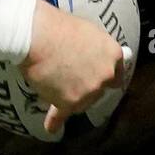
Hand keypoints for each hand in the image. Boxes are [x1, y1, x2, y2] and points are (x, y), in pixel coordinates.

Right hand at [20, 1, 130, 136]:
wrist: (38, 35)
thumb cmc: (59, 26)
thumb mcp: (88, 32)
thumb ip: (96, 49)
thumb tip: (93, 56)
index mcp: (113, 55)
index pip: (116, 76)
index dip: (105, 78)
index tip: (96, 78)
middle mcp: (105, 75)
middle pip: (98, 91)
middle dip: (86, 87)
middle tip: (68, 77)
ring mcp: (89, 90)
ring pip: (81, 102)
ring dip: (69, 98)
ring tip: (52, 84)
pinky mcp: (69, 102)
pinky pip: (62, 115)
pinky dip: (56, 120)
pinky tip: (51, 127)